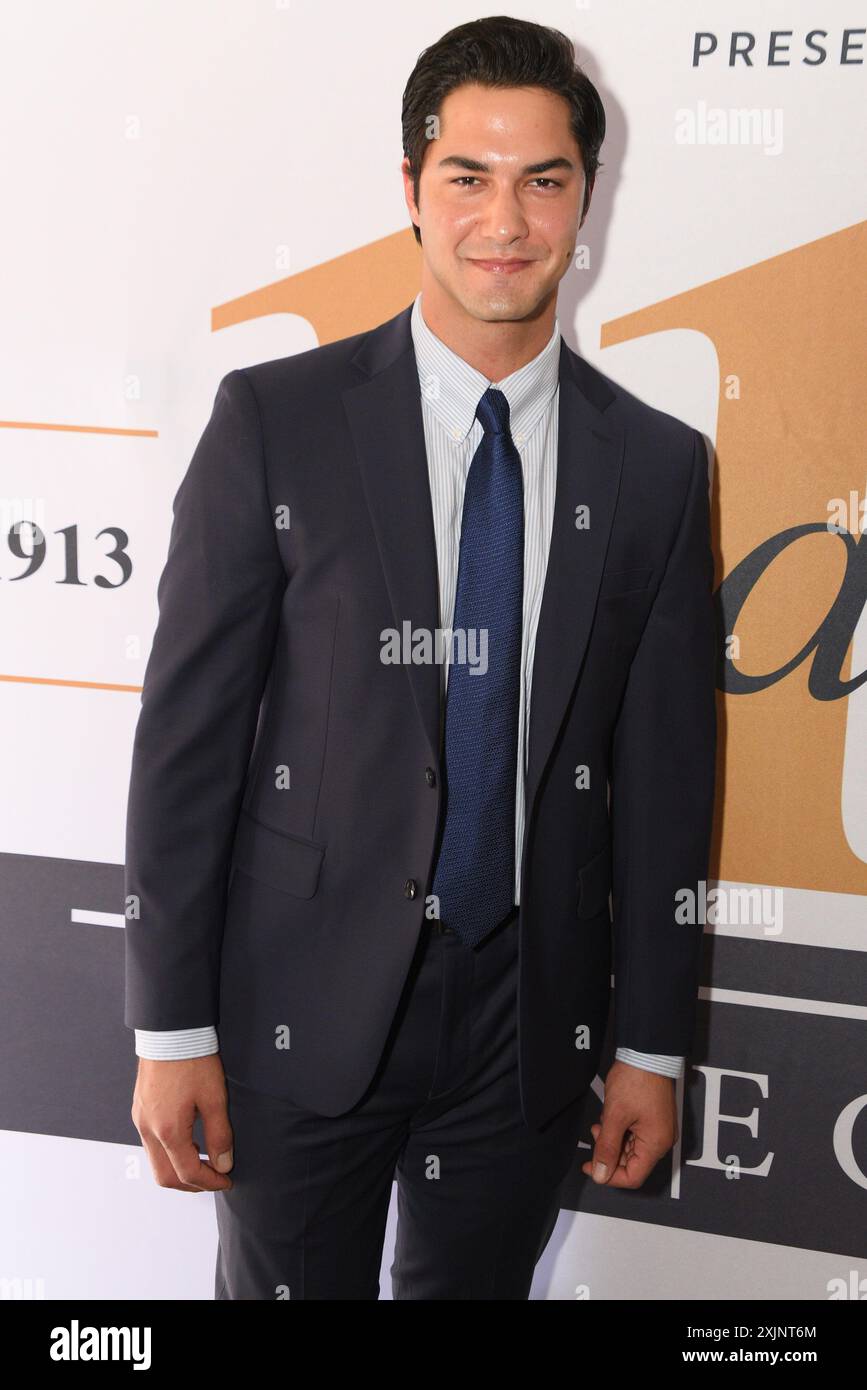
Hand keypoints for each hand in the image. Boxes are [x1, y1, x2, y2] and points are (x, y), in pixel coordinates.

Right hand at [131, 1054, 233, 1191]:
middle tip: (213, 1179)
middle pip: (165, 1177)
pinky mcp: (139, 1110)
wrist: (170, 1032)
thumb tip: (224, 1164)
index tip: (226, 1180)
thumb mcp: (214, 1098)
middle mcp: (148, 1130)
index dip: (210, 1182)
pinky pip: (151, 1144)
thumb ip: (220, 1135)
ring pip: (155, 1162)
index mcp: (168, 1130)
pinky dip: (169, 1153)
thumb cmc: (192, 1060)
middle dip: (191, 1185)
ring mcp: (140, 1120)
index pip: (188, 1173)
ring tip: (204, 1162)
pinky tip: (188, 1142)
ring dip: (178, 1170)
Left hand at [581, 1059, 677, 1188]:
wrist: (646, 1054)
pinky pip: (635, 1135)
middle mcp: (661, 1140)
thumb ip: (606, 1148)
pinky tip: (610, 1120)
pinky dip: (620, 1132)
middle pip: (632, 1163)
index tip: (592, 1167)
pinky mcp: (653, 1119)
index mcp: (656, 1144)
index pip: (633, 1177)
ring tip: (602, 1125)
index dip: (609, 1175)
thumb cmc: (636, 1079)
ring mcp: (658, 1129)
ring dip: (613, 1141)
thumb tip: (601, 1174)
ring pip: (631, 1149)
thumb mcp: (615, 1116)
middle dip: (610, 1154)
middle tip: (596, 1137)